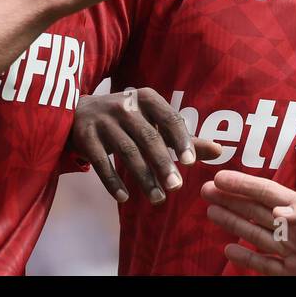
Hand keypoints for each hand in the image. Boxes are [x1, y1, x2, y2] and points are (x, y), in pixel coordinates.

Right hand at [71, 86, 220, 203]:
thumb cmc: (126, 119)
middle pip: (149, 137)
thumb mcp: (152, 121)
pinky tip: (125, 198)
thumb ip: (183, 137)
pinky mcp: (84, 136)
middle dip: (163, 164)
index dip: (181, 140)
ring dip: (143, 177)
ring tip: (158, 198)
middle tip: (177, 187)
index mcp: (146, 98)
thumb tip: (219, 151)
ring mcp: (103, 120)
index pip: (169, 118)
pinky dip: (113, 182)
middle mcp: (125, 105)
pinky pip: (100, 163)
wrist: (76, 112)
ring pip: (127, 152)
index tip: (191, 162)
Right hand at [200, 171, 295, 274]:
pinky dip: (246, 257)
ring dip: (233, 222)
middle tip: (206, 189)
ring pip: (255, 234)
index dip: (244, 185)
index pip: (268, 194)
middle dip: (231, 199)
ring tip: (211, 212)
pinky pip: (265, 263)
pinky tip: (229, 248)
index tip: (221, 176)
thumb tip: (279, 211)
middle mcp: (294, 227)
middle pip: (256, 211)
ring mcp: (293, 249)